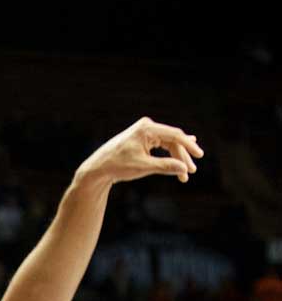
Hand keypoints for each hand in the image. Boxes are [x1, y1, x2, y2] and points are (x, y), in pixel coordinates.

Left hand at [76, 118, 202, 186]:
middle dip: (182, 157)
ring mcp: (144, 131)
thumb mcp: (143, 167)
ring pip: (168, 144)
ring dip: (176, 158)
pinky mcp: (142, 138)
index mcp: (147, 129)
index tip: (200, 156)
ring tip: (184, 174)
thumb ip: (165, 166)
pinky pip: (161, 144)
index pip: (175, 135)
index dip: (189, 146)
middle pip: (173, 140)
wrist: (99, 167)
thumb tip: (183, 168)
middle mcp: (146, 126)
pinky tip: (181, 154)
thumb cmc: (119, 166)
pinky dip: (169, 153)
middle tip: (190, 173)